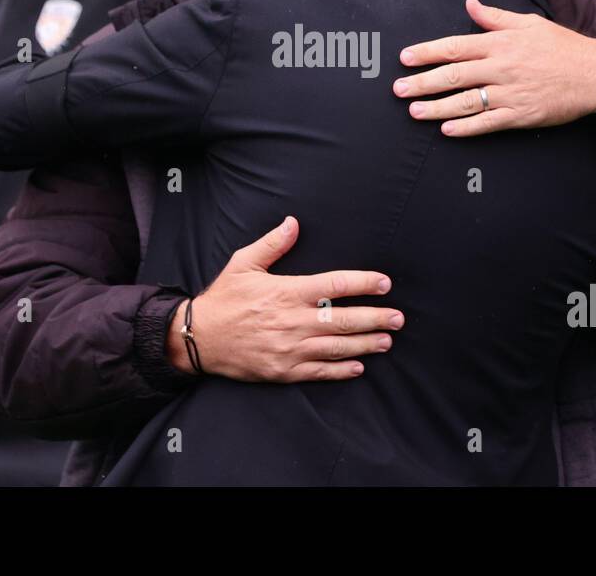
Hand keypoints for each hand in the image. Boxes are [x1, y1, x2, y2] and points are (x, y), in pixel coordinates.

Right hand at [167, 217, 403, 381]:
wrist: (197, 338)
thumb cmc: (223, 298)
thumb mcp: (244, 263)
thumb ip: (273, 244)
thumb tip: (294, 222)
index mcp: (287, 292)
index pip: (334, 286)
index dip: (363, 283)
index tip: (385, 283)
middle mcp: (292, 321)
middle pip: (343, 320)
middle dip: (375, 318)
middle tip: (398, 318)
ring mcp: (289, 348)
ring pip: (336, 347)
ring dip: (365, 344)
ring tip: (386, 340)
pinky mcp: (283, 370)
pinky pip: (319, 372)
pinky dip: (341, 370)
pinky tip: (358, 367)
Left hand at [393, 0, 595, 136]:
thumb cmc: (562, 46)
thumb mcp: (529, 23)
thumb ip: (495, 16)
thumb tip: (469, 3)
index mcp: (501, 43)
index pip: (456, 47)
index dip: (428, 52)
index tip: (405, 58)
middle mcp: (502, 67)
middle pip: (454, 76)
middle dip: (422, 83)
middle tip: (398, 90)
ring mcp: (511, 93)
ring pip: (466, 101)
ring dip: (437, 108)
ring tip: (414, 111)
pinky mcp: (522, 114)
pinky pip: (488, 123)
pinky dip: (466, 128)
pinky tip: (446, 130)